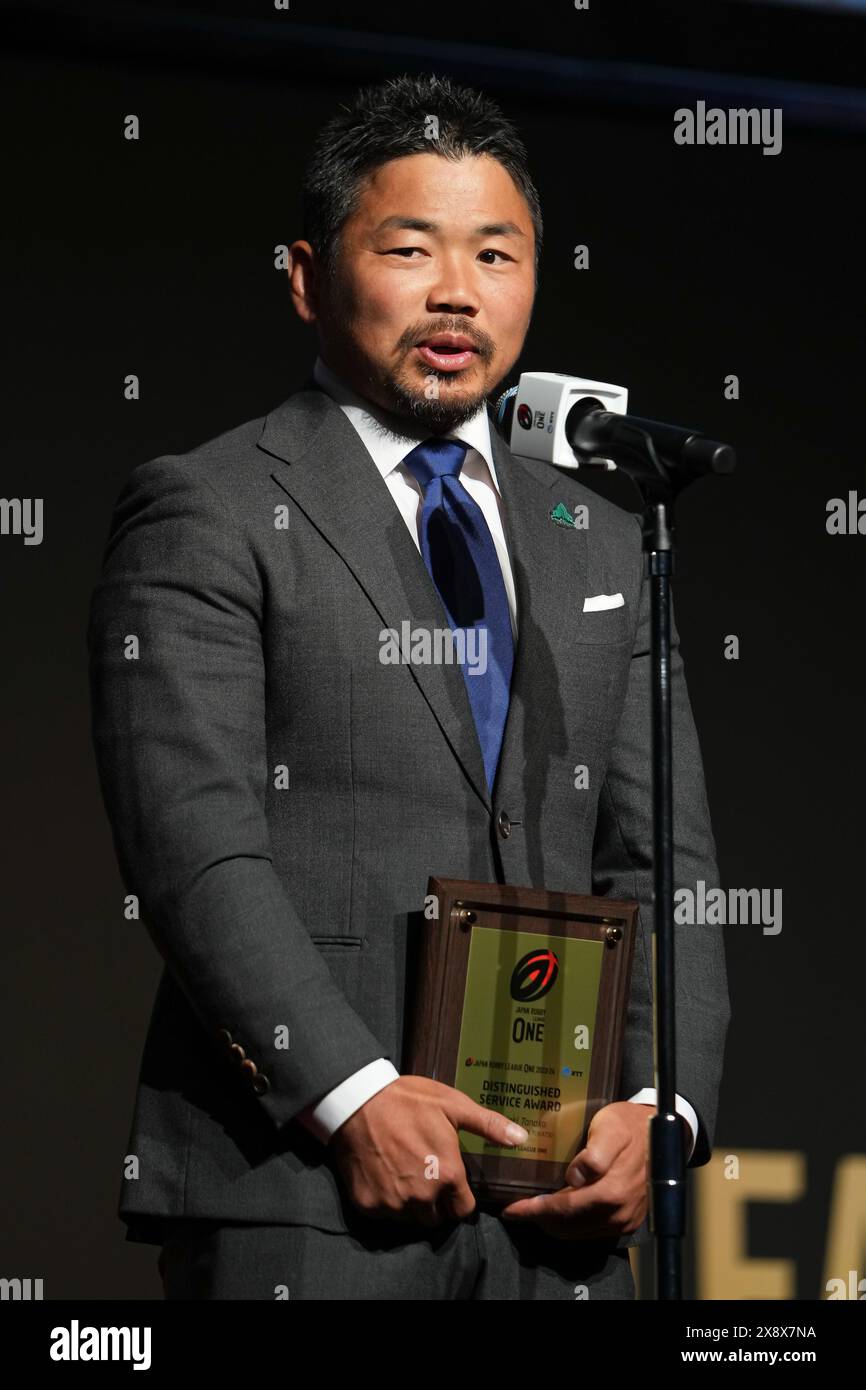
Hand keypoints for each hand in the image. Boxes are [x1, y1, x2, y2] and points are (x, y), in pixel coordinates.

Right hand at [330, 1075, 528, 1227]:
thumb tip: (522, 1138)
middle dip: (435, 1203)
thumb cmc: (409, 1101)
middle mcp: (423, 1197)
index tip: (450, 1184)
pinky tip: (383, 1176)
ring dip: (410, 1205)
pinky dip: (385, 1201)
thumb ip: (488, 1125)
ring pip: (410, 1219)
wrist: (358, 1101)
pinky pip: (384, 1213)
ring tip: (403, 1175)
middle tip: (424, 1176)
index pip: (463, 1211)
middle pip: (436, 1219)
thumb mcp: (453, 1105)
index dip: (458, 1199)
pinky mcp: (369, 1205)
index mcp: (448, 1175)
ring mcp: (394, 1204)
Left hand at [499, 1101, 663, 1240]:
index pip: (563, 1209)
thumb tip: (575, 1177)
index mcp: (611, 1191)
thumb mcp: (610, 1127)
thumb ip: (595, 1155)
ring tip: (534, 1209)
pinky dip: (573, 1224)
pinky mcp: (628, 1220)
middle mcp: (618, 1211)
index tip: (510, 1209)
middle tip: (516, 1209)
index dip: (534, 1211)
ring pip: (579, 1232)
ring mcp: (624, 1219)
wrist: (660, 1133)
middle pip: (568, 1226)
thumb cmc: (630, 1125)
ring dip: (554, 1224)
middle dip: (539, 1220)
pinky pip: (594, 1230)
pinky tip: (561, 1210)